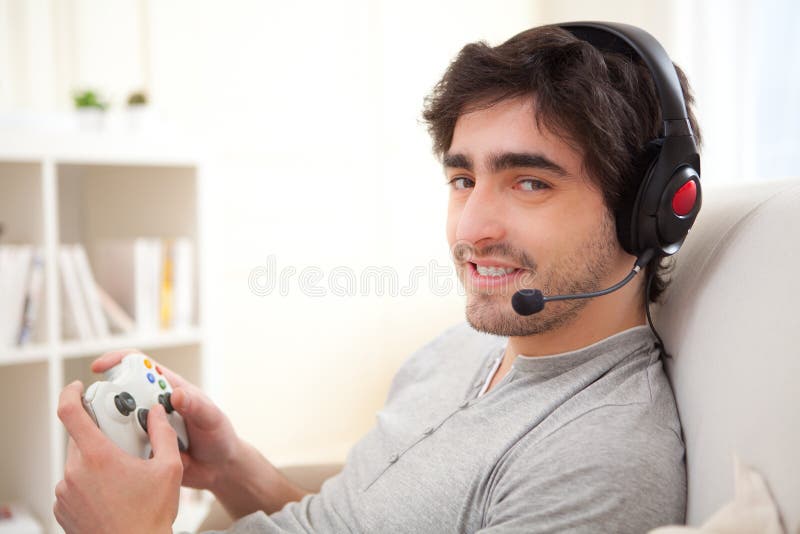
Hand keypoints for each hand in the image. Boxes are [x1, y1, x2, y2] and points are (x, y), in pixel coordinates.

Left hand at [54, 381, 179, 533]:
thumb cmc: (151, 516)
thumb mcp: (170, 469)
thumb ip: (163, 434)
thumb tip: (157, 413)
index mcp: (97, 457)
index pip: (70, 412)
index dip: (70, 393)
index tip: (78, 388)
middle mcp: (74, 473)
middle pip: (79, 438)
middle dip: (99, 435)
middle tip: (122, 443)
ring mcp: (65, 493)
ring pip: (77, 462)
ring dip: (95, 461)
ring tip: (122, 476)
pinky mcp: (62, 510)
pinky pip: (73, 484)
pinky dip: (89, 482)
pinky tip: (112, 493)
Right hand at [91, 349, 240, 490]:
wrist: (219, 469)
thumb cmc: (218, 436)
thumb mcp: (212, 418)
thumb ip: (196, 406)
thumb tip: (176, 394)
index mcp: (168, 388)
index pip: (138, 364)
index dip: (118, 360)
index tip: (98, 367)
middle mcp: (151, 405)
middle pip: (118, 393)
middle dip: (107, 401)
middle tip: (112, 417)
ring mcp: (143, 427)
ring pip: (114, 421)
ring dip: (110, 428)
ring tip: (126, 443)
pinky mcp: (139, 449)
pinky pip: (119, 447)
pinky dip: (115, 449)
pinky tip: (121, 462)